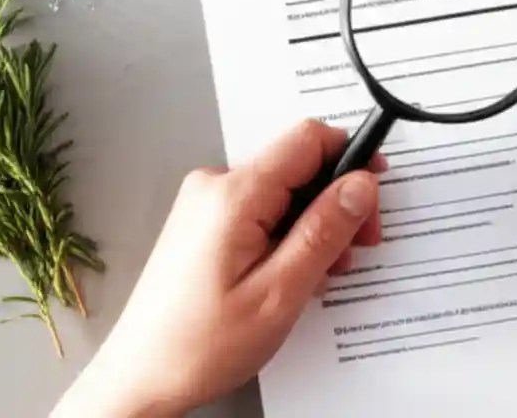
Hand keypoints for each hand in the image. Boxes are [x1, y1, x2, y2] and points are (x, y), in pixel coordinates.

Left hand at [51, 120, 382, 417]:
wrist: (142, 377)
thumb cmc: (199, 345)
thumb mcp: (280, 292)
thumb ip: (325, 231)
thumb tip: (360, 186)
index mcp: (233, 195)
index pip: (307, 139)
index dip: (351, 157)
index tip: (374, 189)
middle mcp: (214, 187)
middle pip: (297, 166)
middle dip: (336, 203)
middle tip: (357, 247)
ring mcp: (204, 205)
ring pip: (281, 192)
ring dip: (313, 224)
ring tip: (322, 272)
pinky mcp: (203, 224)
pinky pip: (258, 211)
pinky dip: (286, 234)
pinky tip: (293, 272)